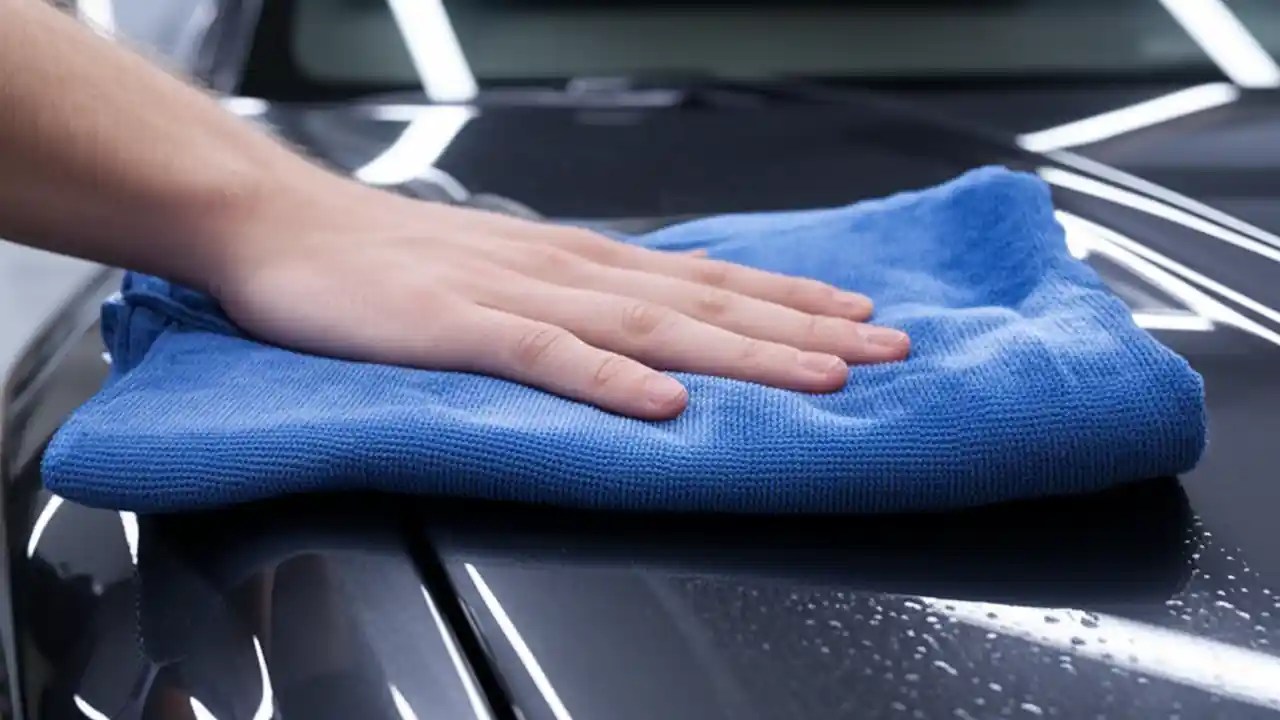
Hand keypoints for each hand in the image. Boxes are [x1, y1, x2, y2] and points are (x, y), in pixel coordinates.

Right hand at [214, 188, 908, 419]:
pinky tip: (663, 403)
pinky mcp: (455, 326)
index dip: (787, 299)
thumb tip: (648, 320)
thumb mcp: (502, 269)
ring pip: (649, 326)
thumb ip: (575, 296)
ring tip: (820, 374)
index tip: (859, 317)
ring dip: (741, 350)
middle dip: (802, 328)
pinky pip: (544, 357)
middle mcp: (564, 272)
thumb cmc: (388, 258)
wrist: (281, 225)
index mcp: (576, 263)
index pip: (703, 279)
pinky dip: (609, 380)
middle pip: (702, 302)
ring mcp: (512, 297)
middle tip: (887, 349)